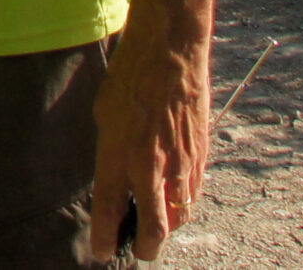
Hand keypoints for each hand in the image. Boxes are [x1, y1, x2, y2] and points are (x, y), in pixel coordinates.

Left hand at [90, 11, 214, 261]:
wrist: (171, 53)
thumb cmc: (130, 78)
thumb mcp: (105, 115)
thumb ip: (111, 154)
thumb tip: (116, 181)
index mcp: (119, 154)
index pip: (110, 209)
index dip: (105, 238)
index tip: (101, 253)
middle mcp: (151, 165)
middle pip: (156, 228)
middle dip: (146, 246)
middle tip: (138, 248)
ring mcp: (181, 164)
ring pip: (179, 215)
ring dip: (167, 225)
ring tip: (153, 223)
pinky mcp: (201, 156)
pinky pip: (192, 193)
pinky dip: (183, 203)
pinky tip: (173, 198)